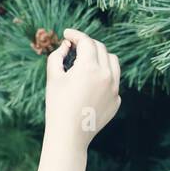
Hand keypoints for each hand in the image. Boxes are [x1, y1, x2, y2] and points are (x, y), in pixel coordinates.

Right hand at [44, 28, 119, 148]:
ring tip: (87, 61)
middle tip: (75, 47)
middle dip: (87, 44)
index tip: (67, 34)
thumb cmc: (57, 105)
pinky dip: (104, 76)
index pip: (86, 41)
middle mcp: (107, 75)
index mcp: (90, 67)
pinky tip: (90, 84)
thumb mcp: (53, 77)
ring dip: (100, 57)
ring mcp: (114, 89)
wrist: (69, 135)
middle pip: (101, 48)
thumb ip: (57, 56)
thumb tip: (65, 46)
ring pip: (113, 62)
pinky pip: (113, 81)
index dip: (75, 34)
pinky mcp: (116, 101)